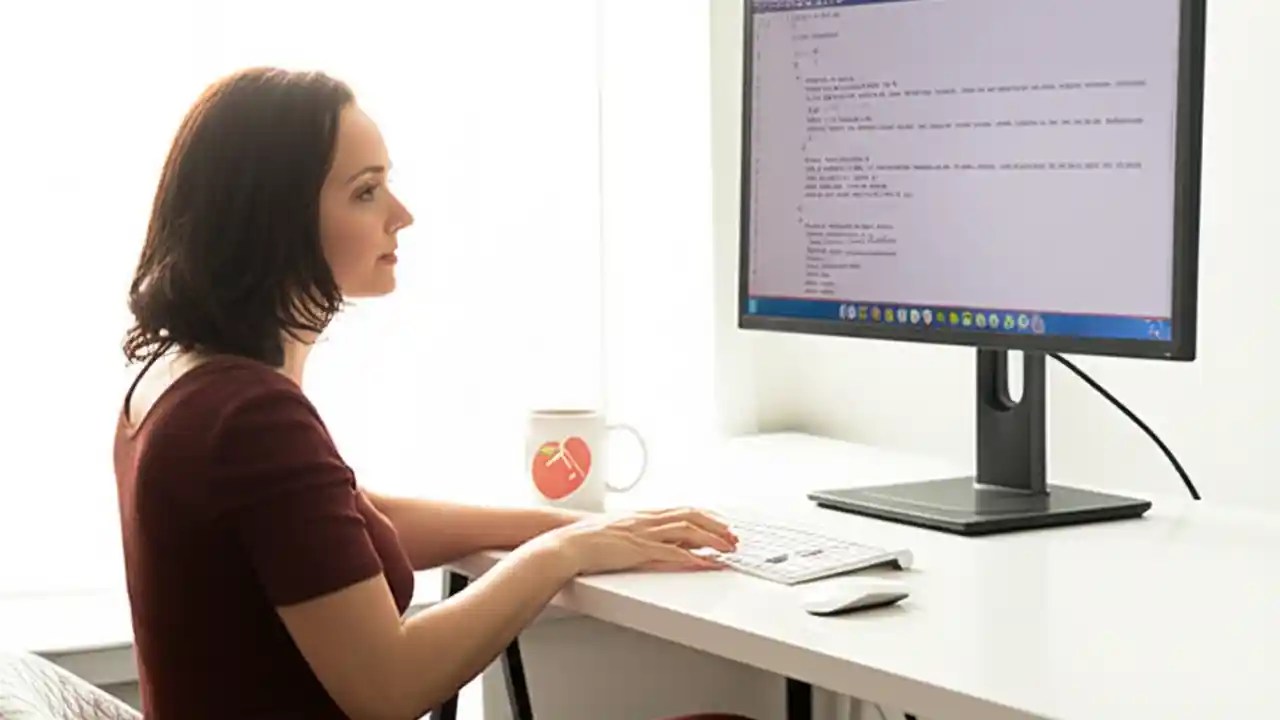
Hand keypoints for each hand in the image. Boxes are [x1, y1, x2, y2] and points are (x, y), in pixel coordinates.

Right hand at [537, 508, 738, 575]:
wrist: (568, 543)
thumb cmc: (588, 540)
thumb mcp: (619, 531)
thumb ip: (640, 534)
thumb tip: (655, 542)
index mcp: (643, 515)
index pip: (683, 510)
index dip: (706, 516)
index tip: (722, 523)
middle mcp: (647, 520)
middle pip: (691, 517)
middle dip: (716, 526)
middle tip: (734, 537)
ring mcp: (644, 534)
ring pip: (687, 531)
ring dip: (712, 540)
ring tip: (728, 549)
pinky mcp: (638, 550)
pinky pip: (671, 554)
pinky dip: (692, 558)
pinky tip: (705, 563)